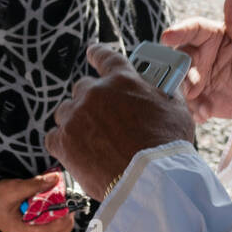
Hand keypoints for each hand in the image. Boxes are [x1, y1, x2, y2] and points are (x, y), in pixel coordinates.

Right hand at [0, 175, 74, 231]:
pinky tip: (58, 216)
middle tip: (70, 211)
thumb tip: (55, 179)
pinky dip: (57, 229)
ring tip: (66, 213)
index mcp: (18, 230)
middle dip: (65, 227)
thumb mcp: (13, 187)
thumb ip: (35, 184)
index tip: (67, 210)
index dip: (59, 224)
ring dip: (63, 229)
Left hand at [45, 44, 194, 199]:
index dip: (97, 53)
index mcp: (122, 79)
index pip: (104, 56)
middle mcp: (95, 92)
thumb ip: (166, 91)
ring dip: (76, 121)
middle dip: (91, 100)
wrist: (150, 179)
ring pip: (66, 111)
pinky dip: (63, 143)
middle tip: (102, 117)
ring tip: (91, 139)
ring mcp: (77, 116)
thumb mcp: (176, 110)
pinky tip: (76, 152)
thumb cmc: (167, 146)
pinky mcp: (63, 141)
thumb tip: (169, 84)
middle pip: (83, 88)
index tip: (93, 52)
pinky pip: (54, 136)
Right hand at [160, 0, 231, 128]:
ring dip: (186, 93)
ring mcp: (194, 75)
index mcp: (209, 35)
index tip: (167, 37)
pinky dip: (193, 109)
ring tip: (201, 104)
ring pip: (179, 80)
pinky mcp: (195, 97)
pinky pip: (186, 103)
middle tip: (192, 84)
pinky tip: (204, 114)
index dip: (178, 31)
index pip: (192, 29)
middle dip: (182, 70)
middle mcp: (197, 54)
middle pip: (180, 57)